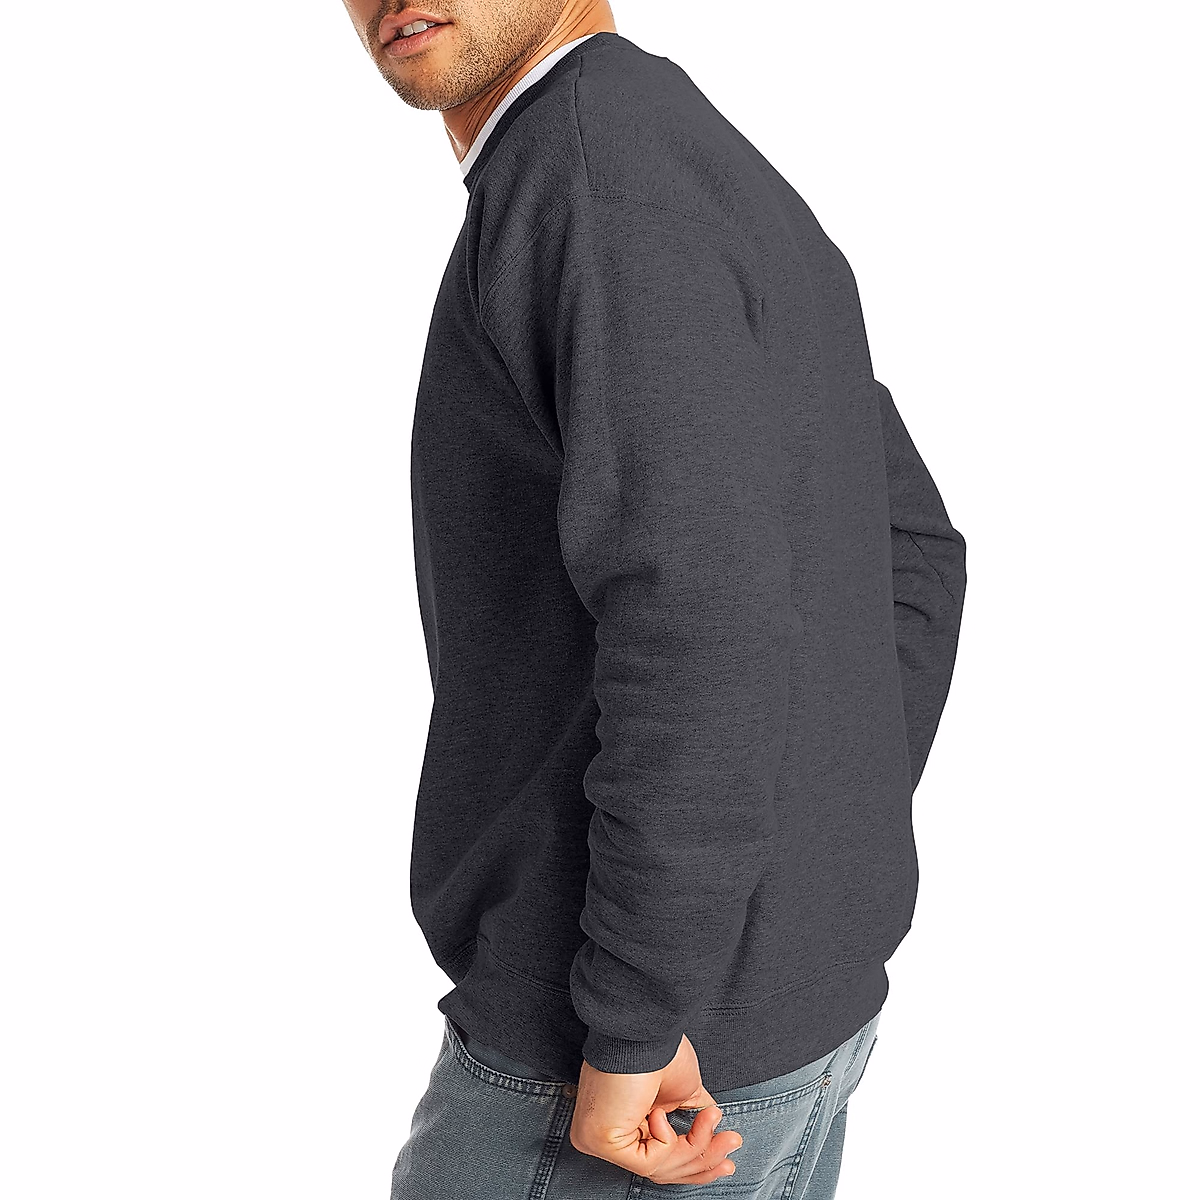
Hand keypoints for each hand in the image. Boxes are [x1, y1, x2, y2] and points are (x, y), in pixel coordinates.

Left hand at [569, 1033, 741, 1184]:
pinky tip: (662, 1112)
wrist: (646, 1030)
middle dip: (703, 1161)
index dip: (695, 1164)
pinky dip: (667, 1140)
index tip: (727, 1163)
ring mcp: (598, 1138)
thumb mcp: (683, 1091)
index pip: (657, 1159)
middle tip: (731, 1149)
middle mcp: (605, 1133)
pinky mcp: (600, 1140)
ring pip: (658, 1169)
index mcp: (621, 1120)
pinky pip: (648, 1162)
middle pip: (661, 1169)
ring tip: (712, 1121)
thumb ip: (692, 1116)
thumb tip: (713, 1131)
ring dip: (696, 1147)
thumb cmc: (658, 1050)